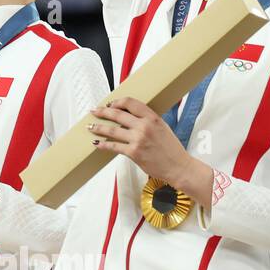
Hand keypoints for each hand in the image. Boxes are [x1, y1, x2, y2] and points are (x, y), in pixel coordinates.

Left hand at [88, 97, 206, 193]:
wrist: (179, 167)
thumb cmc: (171, 148)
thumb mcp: (162, 127)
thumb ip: (147, 120)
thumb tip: (129, 116)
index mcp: (153, 118)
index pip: (131, 103)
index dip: (117, 102)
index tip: (109, 104)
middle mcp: (144, 126)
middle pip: (117, 114)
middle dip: (102, 112)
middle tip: (93, 111)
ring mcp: (138, 139)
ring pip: (112, 130)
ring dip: (98, 128)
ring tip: (90, 127)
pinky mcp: (133, 153)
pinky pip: (113, 146)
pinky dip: (103, 145)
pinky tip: (97, 144)